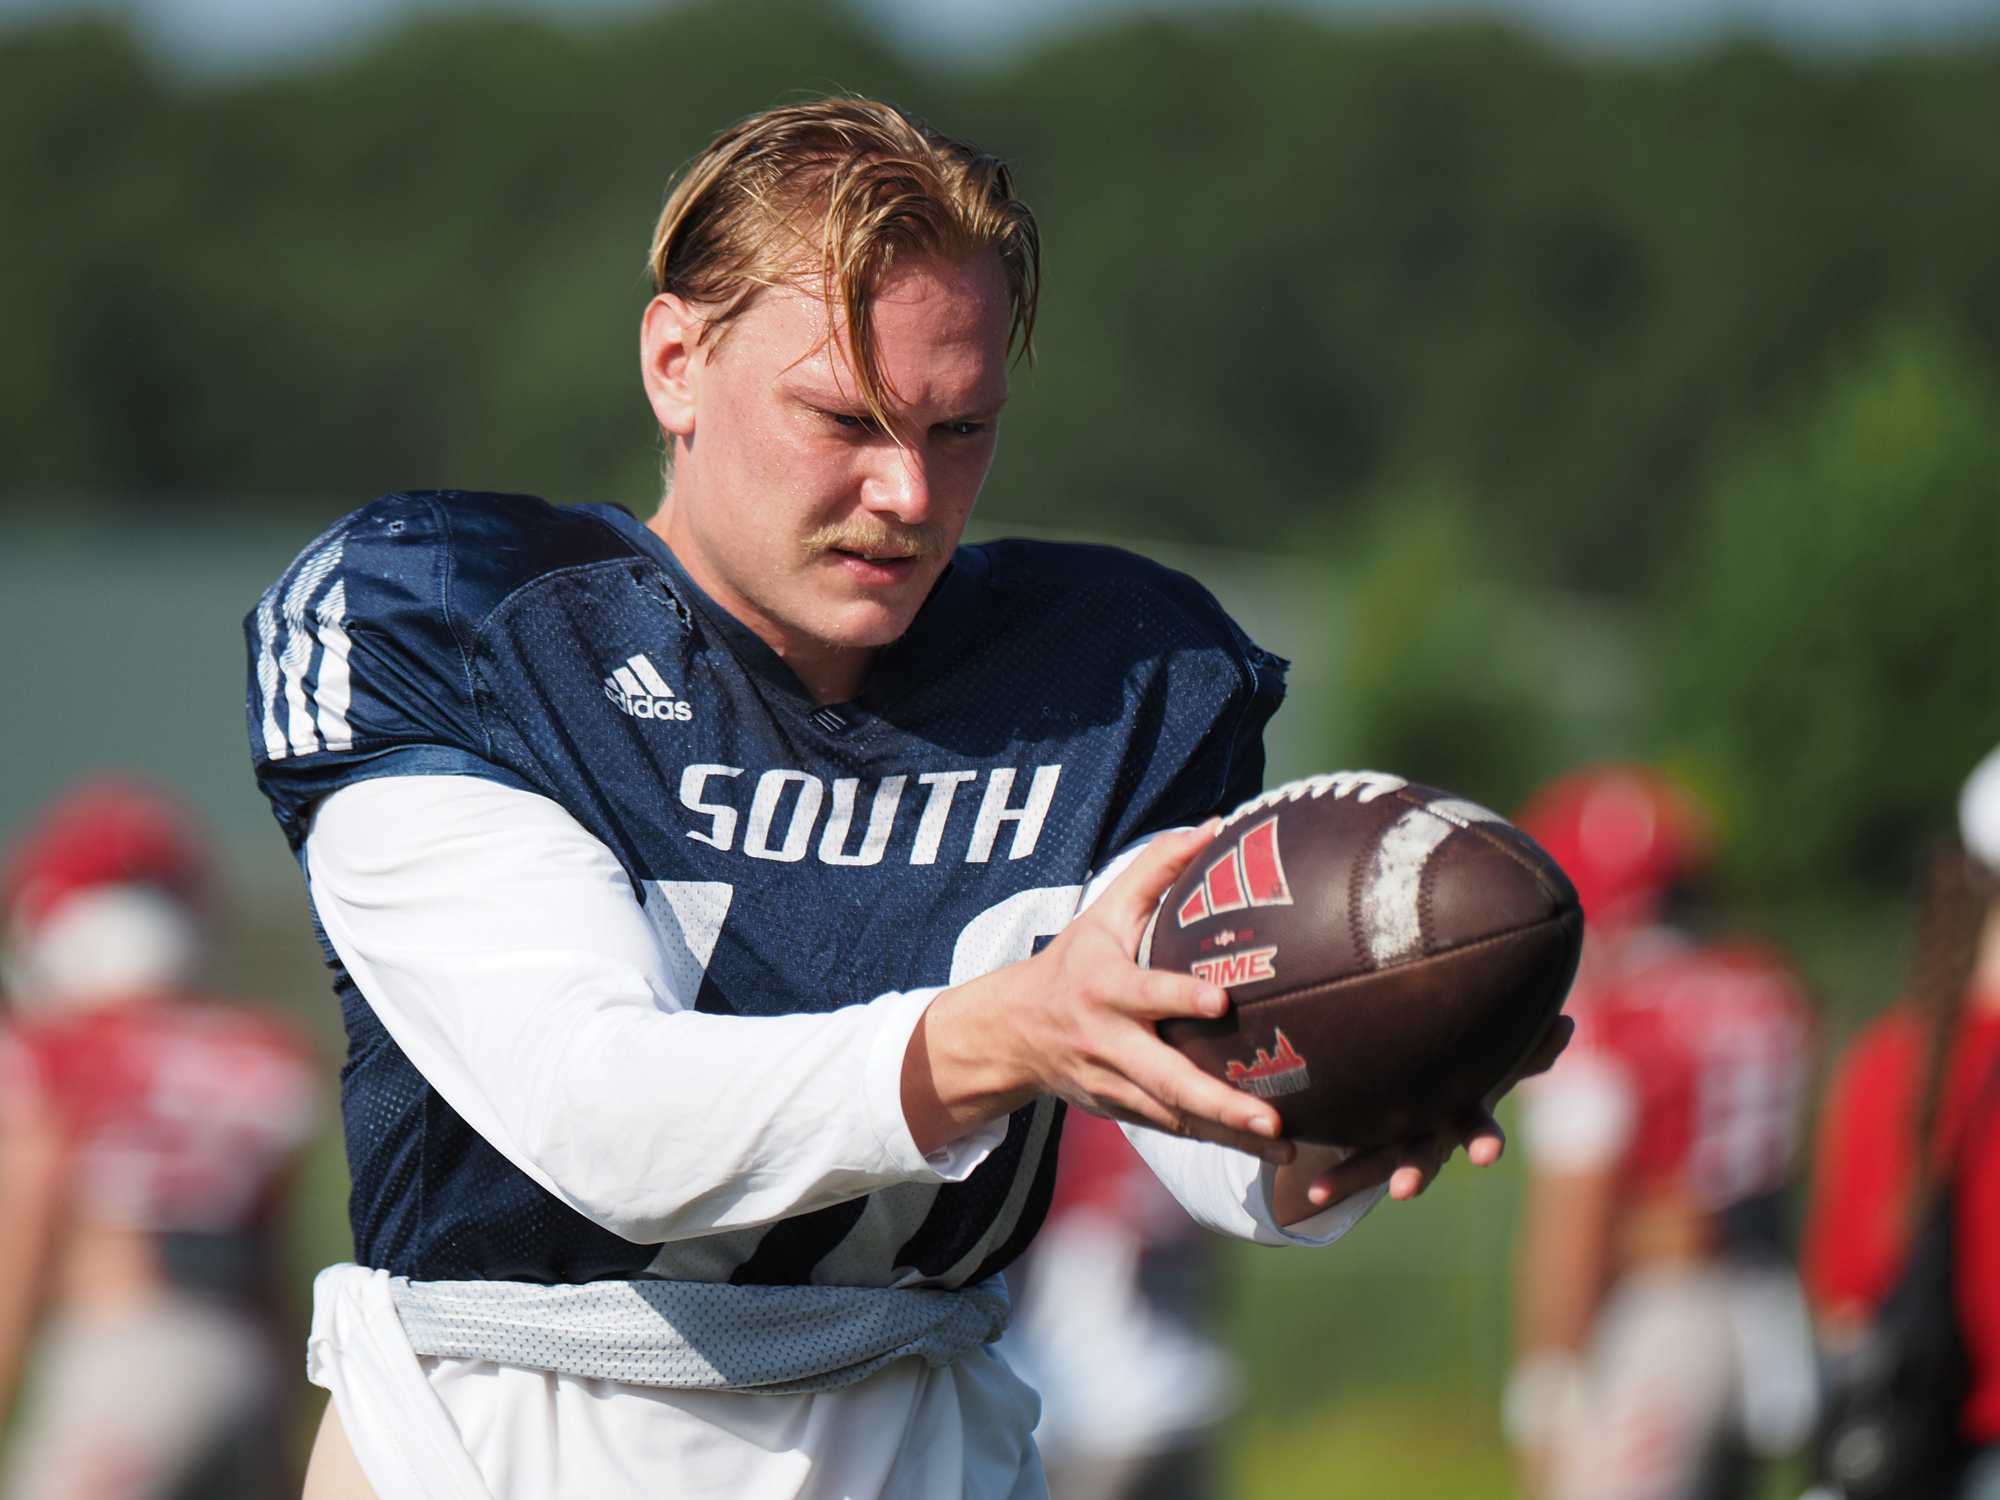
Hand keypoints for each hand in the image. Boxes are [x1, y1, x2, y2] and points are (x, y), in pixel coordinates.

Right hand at [903, 822, 1294, 1163]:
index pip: (1144, 993)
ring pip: (1175, 1117)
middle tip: (1270, 1118)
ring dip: (1229, 1136)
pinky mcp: (1123, 1112)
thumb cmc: (1074, 961)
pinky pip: (1175, 1131)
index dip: (1178, 998)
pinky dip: (1219, 1144)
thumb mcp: (1104, 910)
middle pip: (1164, 1079)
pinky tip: (1269, 1153)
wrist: (1014, 1032)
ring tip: (1286, 1148)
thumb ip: (1156, 868)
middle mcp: (1108, 1043)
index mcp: (1104, 989)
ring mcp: (1114, 1085)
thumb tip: (1212, 827)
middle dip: (1217, 1102)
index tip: (1222, 1001)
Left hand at [1273, 1015, 1573, 1222]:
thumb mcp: (1495, 1063)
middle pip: (1423, 1154)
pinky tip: (1306, 1198)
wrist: (1422, 1099)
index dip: (1481, 1140)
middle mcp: (1428, 1133)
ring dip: (1350, 1180)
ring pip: (1373, 1165)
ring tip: (1319, 1194)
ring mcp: (1394, 1145)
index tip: (1486, 1157)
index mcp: (1458, 1112)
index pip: (1474, 1127)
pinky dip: (1333, 1182)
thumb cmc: (1464, 1074)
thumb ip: (1529, 1051)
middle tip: (1402, 1193)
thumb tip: (1569, 1025)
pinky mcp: (1365, 1149)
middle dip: (1414, 1172)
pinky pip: (1347, 1167)